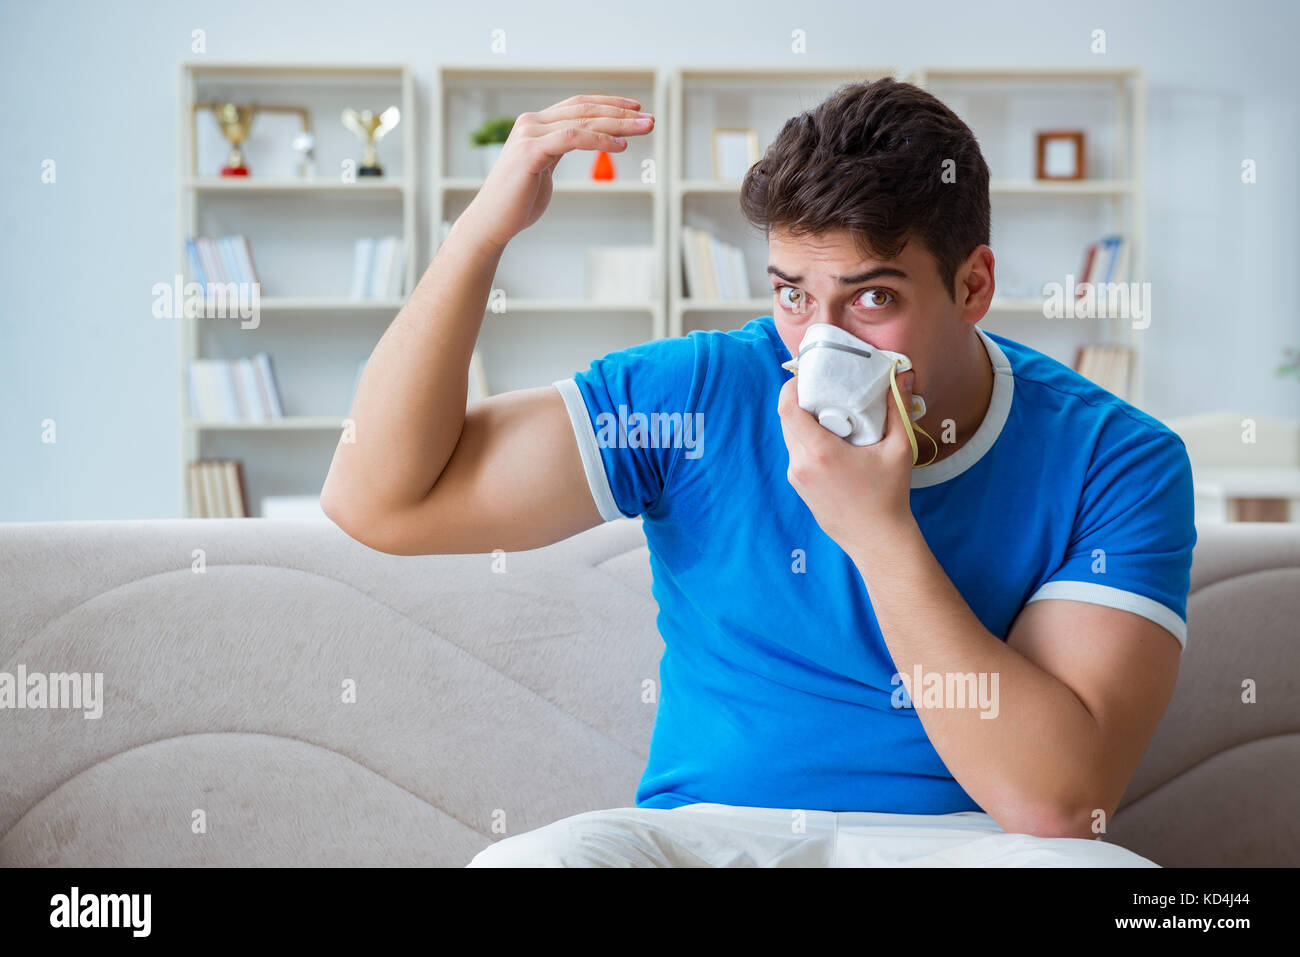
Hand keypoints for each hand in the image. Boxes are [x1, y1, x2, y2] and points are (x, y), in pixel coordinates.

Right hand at [460, 94, 653, 249]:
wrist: (491, 223)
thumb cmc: (517, 202)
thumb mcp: (543, 169)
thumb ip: (557, 152)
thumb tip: (580, 144)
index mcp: (536, 125)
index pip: (578, 105)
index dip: (608, 104)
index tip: (635, 109)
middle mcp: (531, 124)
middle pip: (585, 109)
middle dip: (621, 113)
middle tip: (651, 119)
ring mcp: (529, 135)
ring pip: (583, 121)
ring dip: (618, 124)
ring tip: (645, 128)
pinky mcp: (530, 151)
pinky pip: (573, 138)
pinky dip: (599, 140)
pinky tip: (620, 145)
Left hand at [777, 367, 918, 551]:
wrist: (877, 539)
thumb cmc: (889, 495)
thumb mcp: (899, 449)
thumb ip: (897, 408)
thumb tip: (901, 375)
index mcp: (820, 452)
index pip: (787, 408)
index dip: (791, 386)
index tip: (807, 376)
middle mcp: (800, 464)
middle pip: (786, 419)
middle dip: (801, 401)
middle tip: (824, 391)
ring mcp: (796, 478)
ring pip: (789, 437)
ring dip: (803, 422)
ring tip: (830, 415)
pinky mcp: (798, 487)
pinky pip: (796, 454)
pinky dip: (807, 441)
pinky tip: (830, 441)